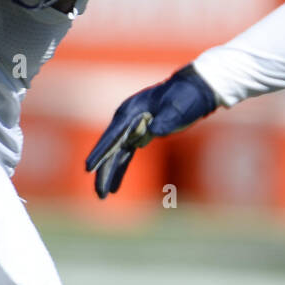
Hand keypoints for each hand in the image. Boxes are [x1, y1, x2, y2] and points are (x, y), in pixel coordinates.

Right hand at [86, 65, 217, 197]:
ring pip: (117, 153)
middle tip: (100, 193)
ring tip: (103, 195)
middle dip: (104, 171)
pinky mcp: (141, 133)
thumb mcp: (177, 107)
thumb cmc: (186, 96)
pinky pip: (127, 154)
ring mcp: (132, 126)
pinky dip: (121, 168)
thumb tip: (149, 133)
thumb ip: (164, 120)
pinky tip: (116, 186)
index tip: (89, 168)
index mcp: (131, 111)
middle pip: (111, 148)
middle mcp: (127, 119)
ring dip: (110, 173)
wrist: (194, 89)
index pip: (112, 136)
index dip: (101, 153)